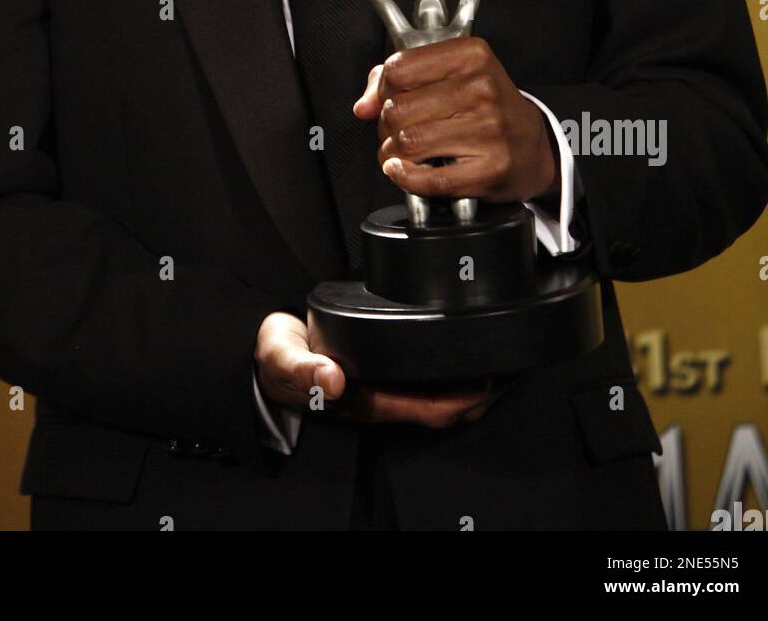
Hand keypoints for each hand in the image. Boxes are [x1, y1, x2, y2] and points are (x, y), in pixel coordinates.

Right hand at [255, 312, 495, 427]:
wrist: (263, 356)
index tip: (484, 385)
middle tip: (505, 373)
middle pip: (438, 411)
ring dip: (464, 391)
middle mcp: (375, 401)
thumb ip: (304, 368)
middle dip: (473, 398)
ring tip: (494, 368)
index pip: (422, 408)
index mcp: (361, 399)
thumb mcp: (283, 356)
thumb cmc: (275, 359)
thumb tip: (332, 379)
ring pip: (433, 402)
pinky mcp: (378, 381)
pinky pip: (421, 388)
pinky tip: (458, 364)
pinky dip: (446, 380)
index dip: (458, 402)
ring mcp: (378, 394)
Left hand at [353, 36, 559, 205]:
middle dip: (387, 127)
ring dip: (394, 154)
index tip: (389, 100)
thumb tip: (363, 105)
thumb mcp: (451, 75)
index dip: (382, 90)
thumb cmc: (487, 108)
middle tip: (399, 131)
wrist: (533, 146)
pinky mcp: (490, 168)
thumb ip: (399, 79)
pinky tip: (406, 171)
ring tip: (405, 152)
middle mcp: (481, 88)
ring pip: (407, 143)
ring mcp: (488, 129)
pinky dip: (407, 178)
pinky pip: (428, 179)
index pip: (397, 69)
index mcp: (470, 56)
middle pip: (397, 110)